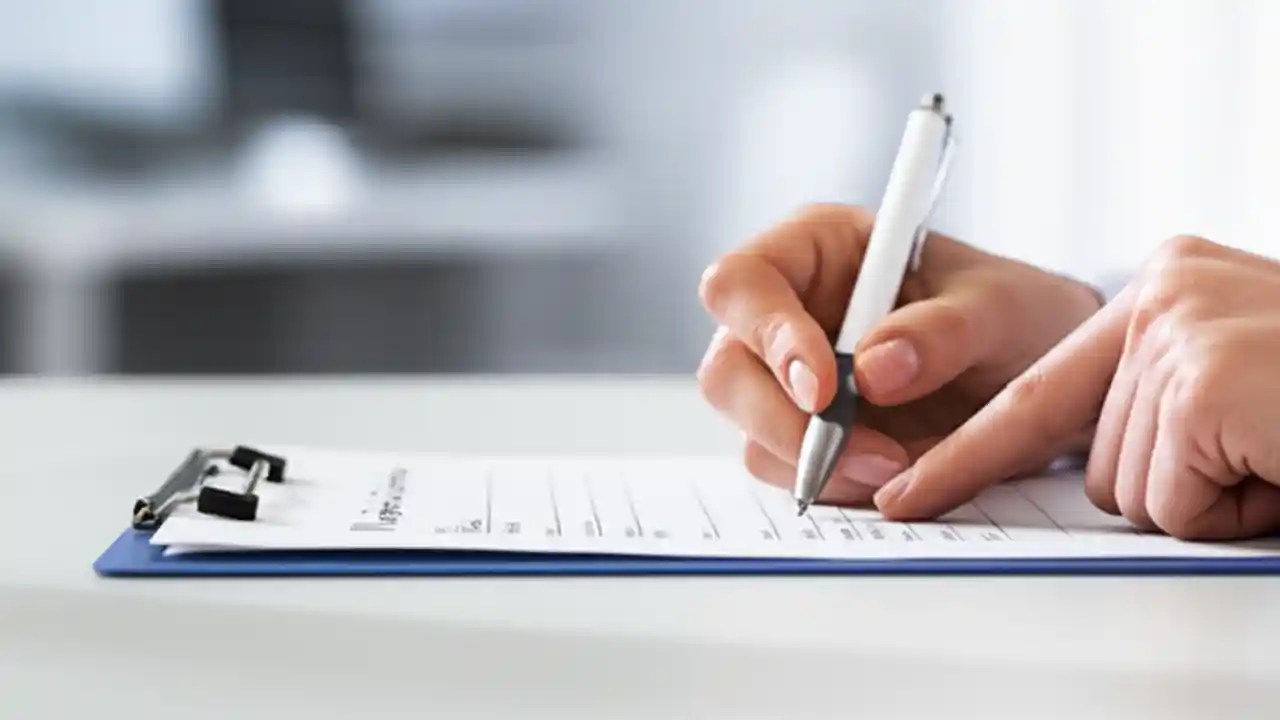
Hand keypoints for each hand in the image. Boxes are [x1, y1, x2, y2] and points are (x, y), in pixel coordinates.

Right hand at [696, 204, 1102, 505]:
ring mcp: (790, 382)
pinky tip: (892, 473)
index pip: (743, 283)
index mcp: (816, 250)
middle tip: (866, 451)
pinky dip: (835, 486)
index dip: (767, 334)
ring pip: (750, 432)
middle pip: (727, 370)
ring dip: (817, 462)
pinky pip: (789, 473)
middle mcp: (789, 313)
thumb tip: (873, 369)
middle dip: (785, 420)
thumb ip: (941, 331)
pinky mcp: (808, 437)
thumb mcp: (1000, 308)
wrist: (1046, 379)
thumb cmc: (1017, 316)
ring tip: (901, 463)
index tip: (825, 387)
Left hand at [876, 235, 1279, 539]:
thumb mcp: (1236, 383)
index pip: (1036, 390)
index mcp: (1163, 288)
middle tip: (1265, 448)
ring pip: (1128, 489)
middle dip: (1174, 485)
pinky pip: (1171, 504)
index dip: (966, 455)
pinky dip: (1236, 511)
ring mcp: (1180, 330)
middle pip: (1091, 457)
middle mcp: (1161, 292)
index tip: (905, 495)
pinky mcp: (1204, 377)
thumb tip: (1090, 475)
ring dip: (1212, 499)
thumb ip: (1152, 406)